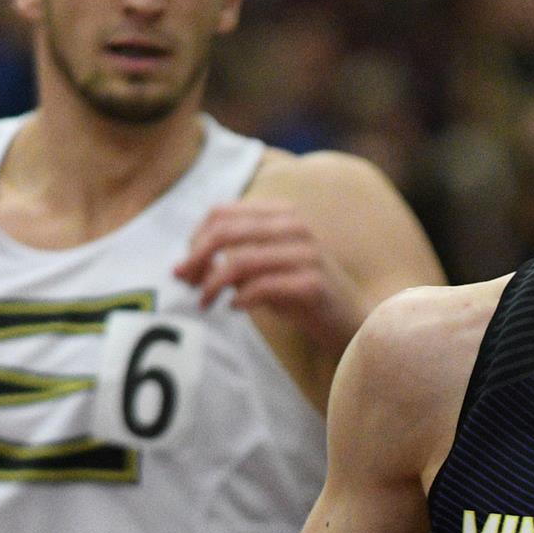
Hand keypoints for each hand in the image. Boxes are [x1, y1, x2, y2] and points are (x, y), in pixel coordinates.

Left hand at [175, 201, 354, 338]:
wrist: (352, 319)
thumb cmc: (301, 292)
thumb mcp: (264, 268)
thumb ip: (229, 261)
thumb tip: (180, 270)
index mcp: (281, 214)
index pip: (221, 214)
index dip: (195, 240)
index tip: (186, 268)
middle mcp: (294, 227)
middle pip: (225, 233)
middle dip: (197, 260)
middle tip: (186, 284)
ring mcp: (306, 254)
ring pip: (240, 261)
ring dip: (213, 285)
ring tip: (205, 303)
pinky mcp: (312, 283)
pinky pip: (262, 287)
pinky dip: (241, 298)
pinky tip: (235, 307)